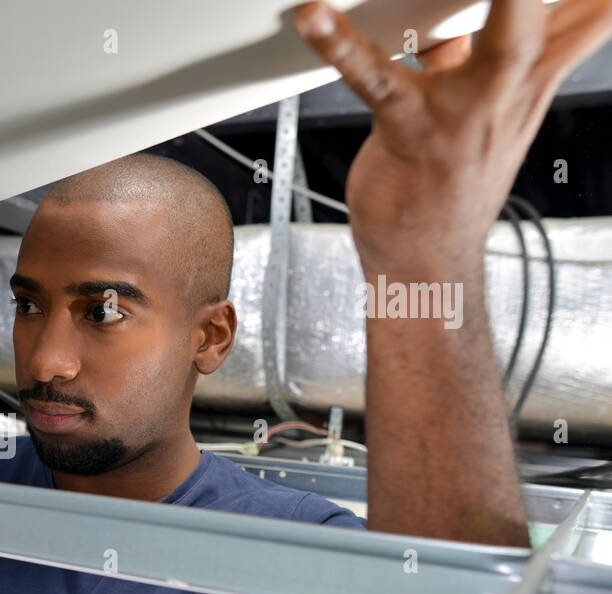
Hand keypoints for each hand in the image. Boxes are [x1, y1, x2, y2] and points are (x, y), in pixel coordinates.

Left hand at [293, 0, 611, 269]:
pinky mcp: (412, 126)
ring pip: (507, 41)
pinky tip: (315, 18)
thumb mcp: (474, 107)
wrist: (426, 262)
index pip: (588, 12)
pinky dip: (342, 45)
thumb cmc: (449, 181)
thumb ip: (463, 52)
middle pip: (564, 17)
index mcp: (535, 73)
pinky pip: (376, 77)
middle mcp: (515, 87)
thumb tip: (445, 21)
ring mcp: (469, 108)